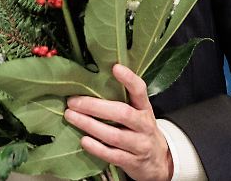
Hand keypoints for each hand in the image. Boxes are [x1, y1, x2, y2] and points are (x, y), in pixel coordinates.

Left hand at [64, 63, 172, 180]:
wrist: (159, 162)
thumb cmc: (141, 131)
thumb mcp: (139, 113)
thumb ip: (123, 100)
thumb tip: (93, 81)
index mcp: (145, 109)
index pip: (140, 91)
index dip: (129, 79)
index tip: (115, 67)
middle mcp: (144, 125)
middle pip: (122, 114)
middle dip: (95, 107)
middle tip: (73, 101)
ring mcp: (139, 145)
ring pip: (114, 135)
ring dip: (90, 125)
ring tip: (71, 116)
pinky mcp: (132, 162)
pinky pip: (113, 155)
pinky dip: (97, 148)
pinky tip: (84, 140)